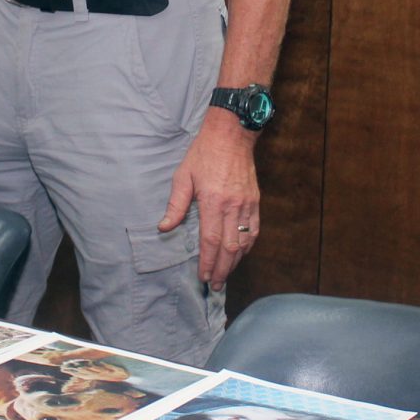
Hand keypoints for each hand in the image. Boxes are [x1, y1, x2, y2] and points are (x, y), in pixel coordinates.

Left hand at [160, 112, 258, 289]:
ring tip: (225, 275)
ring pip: (243, 242)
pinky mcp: (255, 201)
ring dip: (234, 262)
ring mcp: (247, 205)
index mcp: (213, 202)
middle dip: (221, 269)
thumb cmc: (204, 154)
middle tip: (214, 285)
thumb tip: (164, 228)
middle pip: (229, 248)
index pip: (211, 241)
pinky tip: (241, 255)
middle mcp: (233, 207)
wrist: (231, 135)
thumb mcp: (183, 176)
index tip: (202, 277)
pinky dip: (248, 246)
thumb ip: (175, 205)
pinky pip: (254, 230)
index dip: (207, 262)